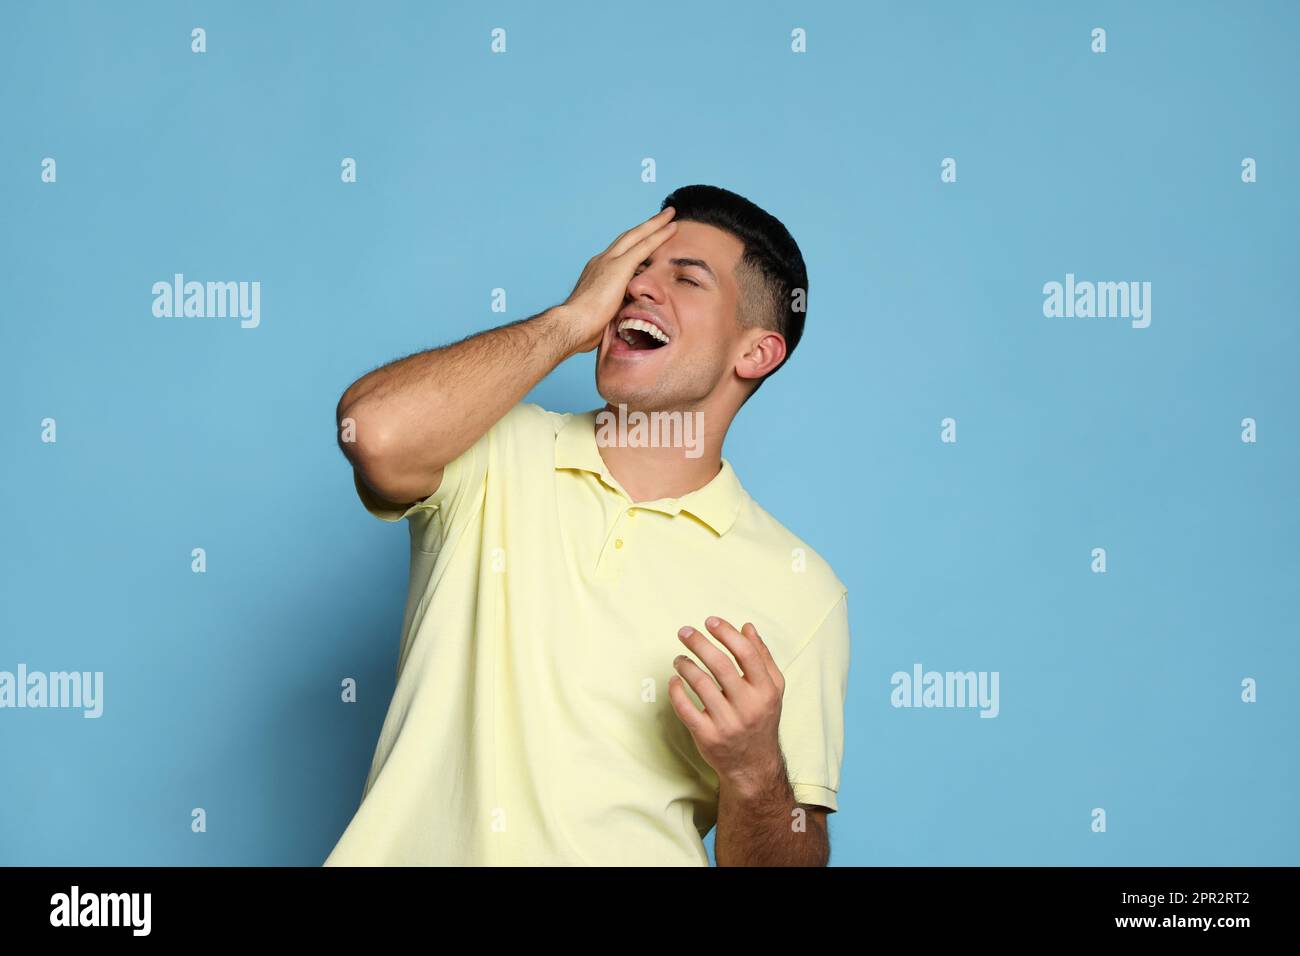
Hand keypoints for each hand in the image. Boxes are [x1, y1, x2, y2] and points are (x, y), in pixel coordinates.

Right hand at [558, 206, 677, 353]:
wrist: (573, 325)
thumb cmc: (584, 328)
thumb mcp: (604, 314)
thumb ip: (616, 308)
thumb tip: (628, 315)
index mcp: (596, 272)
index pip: (618, 254)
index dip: (632, 245)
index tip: (644, 239)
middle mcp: (601, 261)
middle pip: (627, 238)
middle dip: (644, 227)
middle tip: (661, 216)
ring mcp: (609, 262)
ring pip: (637, 236)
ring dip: (654, 225)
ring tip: (669, 215)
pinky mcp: (620, 266)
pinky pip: (644, 246)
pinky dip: (659, 235)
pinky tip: (672, 227)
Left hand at [668, 616, 785, 791]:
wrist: (754, 765)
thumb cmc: (761, 719)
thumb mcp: (772, 689)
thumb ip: (762, 657)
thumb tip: (747, 627)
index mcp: (765, 691)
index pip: (746, 654)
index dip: (727, 634)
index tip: (710, 621)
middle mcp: (748, 706)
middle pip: (720, 665)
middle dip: (699, 643)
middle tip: (684, 631)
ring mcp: (727, 723)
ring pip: (701, 685)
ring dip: (685, 665)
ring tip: (679, 658)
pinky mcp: (707, 737)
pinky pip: (686, 709)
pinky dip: (676, 692)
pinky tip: (674, 681)